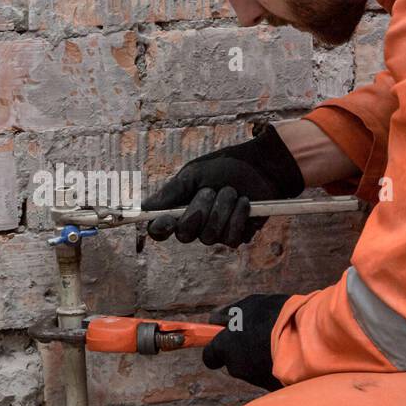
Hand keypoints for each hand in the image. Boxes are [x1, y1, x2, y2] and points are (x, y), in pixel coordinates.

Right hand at [141, 125, 304, 246]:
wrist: (261, 167)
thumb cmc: (225, 167)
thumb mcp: (194, 174)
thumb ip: (171, 192)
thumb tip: (143, 208)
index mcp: (178, 209)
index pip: (159, 230)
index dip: (159, 229)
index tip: (166, 220)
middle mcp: (194, 225)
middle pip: (184, 235)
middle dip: (199, 211)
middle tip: (211, 190)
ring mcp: (215, 233)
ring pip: (209, 236)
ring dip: (222, 209)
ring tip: (231, 191)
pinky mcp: (236, 236)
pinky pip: (231, 238)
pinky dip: (238, 217)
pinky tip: (245, 203)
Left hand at [202, 293, 290, 390]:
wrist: (308, 338)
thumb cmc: (277, 317)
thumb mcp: (249, 305)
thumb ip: (228, 313)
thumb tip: (216, 319)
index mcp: (226, 347)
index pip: (210, 356)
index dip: (217, 349)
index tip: (225, 341)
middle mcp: (236, 367)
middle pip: (234, 362)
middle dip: (244, 351)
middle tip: (261, 334)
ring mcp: (255, 379)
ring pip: (253, 368)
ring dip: (261, 357)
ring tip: (280, 340)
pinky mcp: (274, 386)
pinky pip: (271, 374)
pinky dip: (276, 366)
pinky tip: (289, 352)